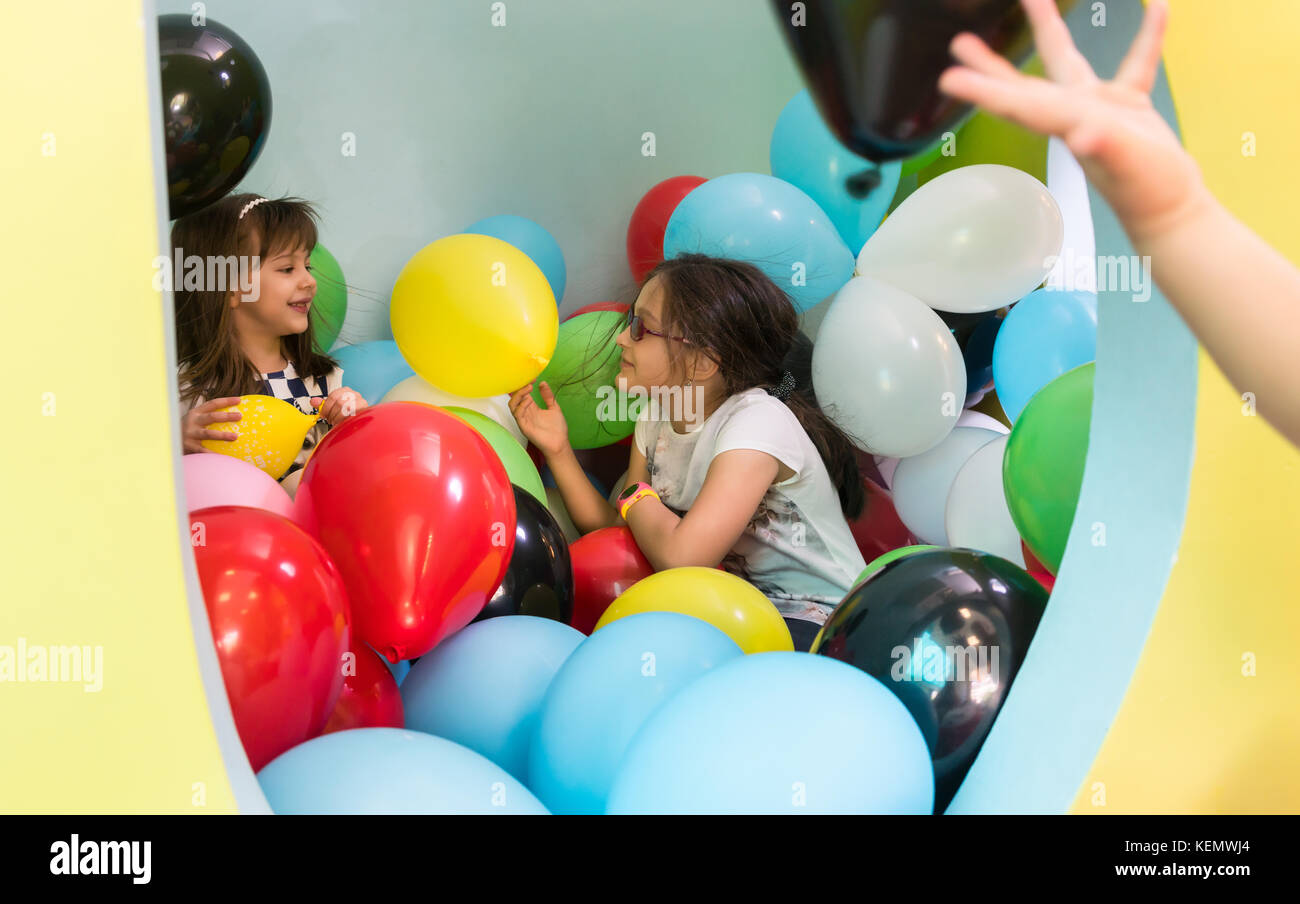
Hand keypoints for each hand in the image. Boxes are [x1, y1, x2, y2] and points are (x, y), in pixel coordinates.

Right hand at [181, 396, 242, 452]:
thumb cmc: (189, 430)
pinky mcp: (189, 446)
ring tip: (235, 436)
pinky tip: (222, 455)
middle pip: (211, 417)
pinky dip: (212, 452)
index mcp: (196, 413)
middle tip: (239, 416)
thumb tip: (233, 416)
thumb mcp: (195, 420)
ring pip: (208, 434)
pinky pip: (203, 450)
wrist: (169, 440)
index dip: (225, 401)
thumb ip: (209, 417)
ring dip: (222, 435)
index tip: (238, 400)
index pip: (212, 404)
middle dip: (226, 416)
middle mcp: (193, 421)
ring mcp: (190, 434)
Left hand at [311, 387, 367, 424]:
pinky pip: (353, 413)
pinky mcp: (365, 409)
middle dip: (332, 413)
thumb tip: (314, 402)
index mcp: (346, 391)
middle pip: (339, 401)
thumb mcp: (334, 408)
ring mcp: (361, 401)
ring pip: (345, 407)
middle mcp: (354, 394)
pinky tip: (344, 422)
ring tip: (336, 422)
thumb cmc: (347, 414)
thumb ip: (324, 405)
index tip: (323, 414)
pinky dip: (346, 419)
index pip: (333, 395)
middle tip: (330, 420)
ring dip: (338, 417)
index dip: (326, 407)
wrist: (360, 422)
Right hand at [507, 381, 568, 456]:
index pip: (523, 394)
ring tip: (529, 388)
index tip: (534, 378)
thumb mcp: (554, 408)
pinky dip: (521, 406)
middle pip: (515, 397)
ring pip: (513, 405)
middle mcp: (526, 413)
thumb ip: (548, 396)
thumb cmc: (557, 429)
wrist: (560, 444)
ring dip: (519, 395)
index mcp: (532, 408)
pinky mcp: (523, 427)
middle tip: (530, 382)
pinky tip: (529, 400)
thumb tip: (542, 383)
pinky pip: (518, 414)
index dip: (526, 385)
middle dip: (520, 388)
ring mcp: (523, 420)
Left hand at [938, 0, 1209, 244]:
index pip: (1014, 103)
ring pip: (1067, 61)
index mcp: (1064, 123)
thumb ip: (1104, 147)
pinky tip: (1156, 6)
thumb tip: (1084, 136)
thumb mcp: (1125, 163)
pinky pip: (1135, 63)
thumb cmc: (1144, 191)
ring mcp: (1097, 108)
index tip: (949, 77)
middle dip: (991, 63)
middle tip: (960, 42)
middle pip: (1021, 83)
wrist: (1171, 209)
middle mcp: (1071, 113)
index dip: (982, 88)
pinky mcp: (1128, 107)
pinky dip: (1147, 36)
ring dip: (1050, 30)